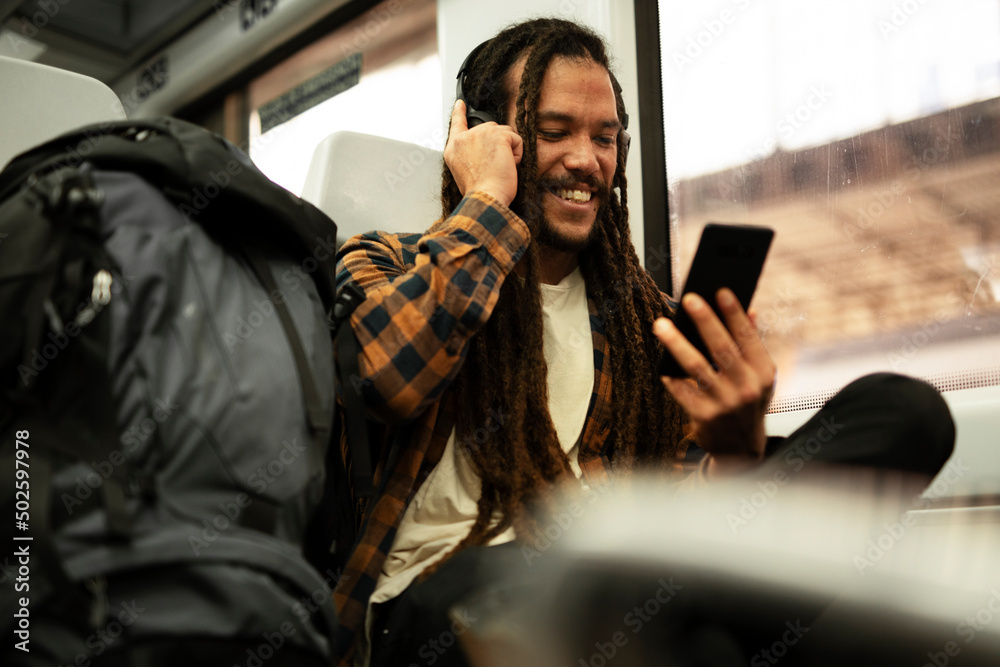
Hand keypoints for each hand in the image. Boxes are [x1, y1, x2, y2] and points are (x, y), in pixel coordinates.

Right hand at [443, 100, 522, 206]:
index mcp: (454, 149)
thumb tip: (485, 151)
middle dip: (498, 145)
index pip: (457, 125)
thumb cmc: (478, 191)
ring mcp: (479, 133)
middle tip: (494, 167)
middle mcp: (464, 138)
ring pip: (504, 133)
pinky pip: (516, 139)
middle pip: (489, 130)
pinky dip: (517, 154)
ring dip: (508, 151)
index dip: (459, 113)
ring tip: (499, 168)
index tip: (460, 103)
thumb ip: (470, 155)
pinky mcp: (497, 135)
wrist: (484, 197)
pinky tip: (507, 166)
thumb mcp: (464, 172)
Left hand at [653, 289, 775, 475]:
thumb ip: (753, 344)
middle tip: (689, 299)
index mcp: (763, 372)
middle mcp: (747, 387)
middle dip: (705, 321)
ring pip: (696, 367)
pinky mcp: (704, 417)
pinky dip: (671, 376)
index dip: (734, 313)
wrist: (740, 449)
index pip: (748, 337)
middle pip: (722, 348)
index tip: (721, 291)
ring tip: (660, 325)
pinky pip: (682, 390)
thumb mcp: (760, 376)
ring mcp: (725, 403)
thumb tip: (750, 311)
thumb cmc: (747, 403)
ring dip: (676, 344)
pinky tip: (661, 362)